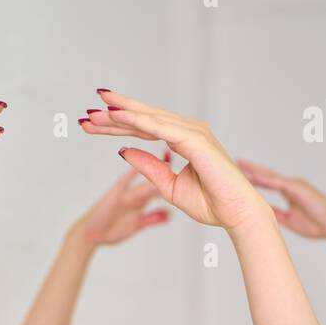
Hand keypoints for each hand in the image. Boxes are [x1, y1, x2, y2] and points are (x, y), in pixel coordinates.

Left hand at [80, 89, 265, 232]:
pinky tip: (119, 117)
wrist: (236, 214)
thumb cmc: (212, 203)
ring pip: (149, 119)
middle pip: (143, 118)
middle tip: (88, 110)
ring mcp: (192, 132)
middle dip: (115, 114)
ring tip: (97, 110)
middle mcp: (187, 130)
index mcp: (182, 140)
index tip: (94, 122)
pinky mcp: (195, 140)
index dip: (118, 125)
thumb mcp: (170, 187)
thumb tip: (123, 152)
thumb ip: (149, 168)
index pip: (144, 129)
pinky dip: (139, 121)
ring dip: (122, 114)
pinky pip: (161, 128)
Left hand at [235, 159, 325, 240]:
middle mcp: (291, 185)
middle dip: (250, 168)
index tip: (237, 174)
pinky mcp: (300, 189)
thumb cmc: (316, 224)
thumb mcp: (290, 221)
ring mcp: (295, 185)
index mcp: (289, 192)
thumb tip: (262, 215)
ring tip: (240, 165)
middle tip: (233, 162)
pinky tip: (255, 177)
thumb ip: (278, 215)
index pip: (267, 182)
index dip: (252, 177)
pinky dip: (267, 179)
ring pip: (271, 175)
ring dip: (255, 170)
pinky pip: (280, 183)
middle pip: (266, 174)